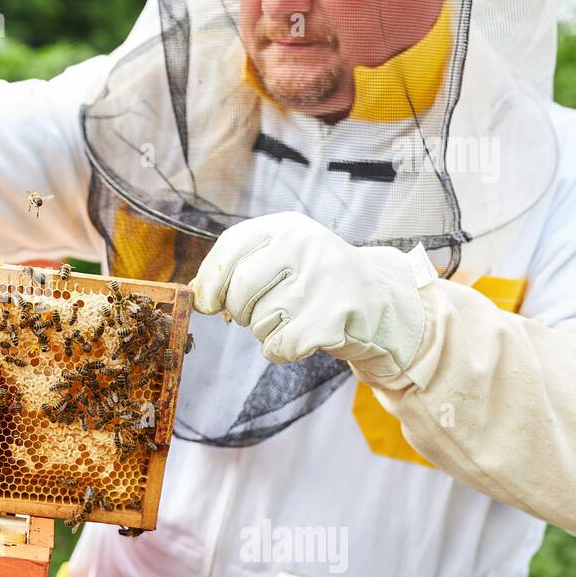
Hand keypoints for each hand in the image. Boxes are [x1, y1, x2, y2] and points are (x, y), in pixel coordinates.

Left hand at [189, 211, 433, 385]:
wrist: (381, 304)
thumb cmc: (316, 282)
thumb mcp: (280, 260)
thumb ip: (237, 269)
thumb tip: (194, 293)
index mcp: (287, 226)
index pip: (229, 248)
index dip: (209, 281)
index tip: (207, 303)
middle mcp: (305, 245)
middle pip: (238, 291)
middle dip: (240, 312)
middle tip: (262, 311)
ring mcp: (322, 280)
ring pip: (258, 322)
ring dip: (267, 331)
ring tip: (297, 317)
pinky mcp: (333, 318)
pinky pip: (278, 346)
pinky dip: (282, 350)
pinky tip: (304, 336)